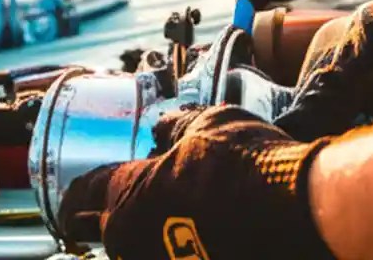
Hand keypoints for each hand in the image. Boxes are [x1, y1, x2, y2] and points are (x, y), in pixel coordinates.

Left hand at [58, 106, 333, 259]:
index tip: (72, 199)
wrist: (300, 214)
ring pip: (141, 251)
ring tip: (175, 218)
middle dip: (113, 220)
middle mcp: (136, 243)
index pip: (84, 195)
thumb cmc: (249, 165)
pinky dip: (180, 247)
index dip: (78, 193)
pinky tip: (203, 232)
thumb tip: (165, 130)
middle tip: (124, 208)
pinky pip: (174, 256)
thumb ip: (178, 128)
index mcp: (128, 198)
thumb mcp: (209, 125)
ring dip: (150, 237)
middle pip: (108, 232)